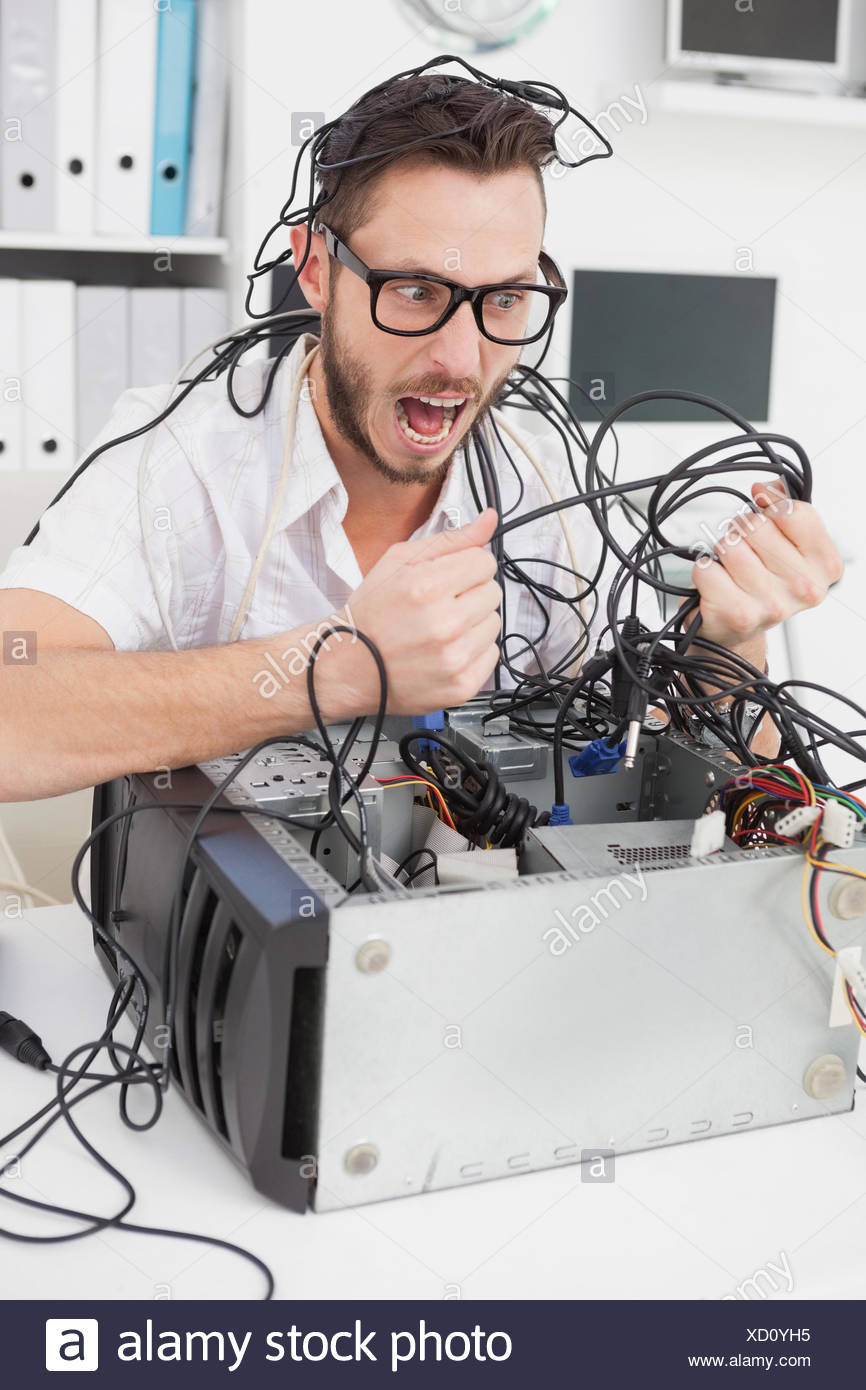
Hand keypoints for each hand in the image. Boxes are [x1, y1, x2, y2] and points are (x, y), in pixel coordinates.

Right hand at [318, 509, 501, 716]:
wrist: (347, 668)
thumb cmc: (370, 615)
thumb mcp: (399, 563)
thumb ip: (450, 540)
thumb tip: (489, 519)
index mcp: (427, 587)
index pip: (484, 562)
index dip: (465, 568)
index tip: (447, 579)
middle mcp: (444, 624)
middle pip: (492, 592)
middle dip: (469, 594)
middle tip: (438, 607)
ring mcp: (454, 659)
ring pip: (494, 624)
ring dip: (472, 624)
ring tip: (439, 631)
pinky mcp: (461, 687)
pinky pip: (491, 655)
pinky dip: (473, 652)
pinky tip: (444, 651)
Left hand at [689, 480, 843, 650]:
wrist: (735, 631)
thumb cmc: (761, 586)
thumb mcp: (787, 546)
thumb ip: (785, 510)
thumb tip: (771, 486)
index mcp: (825, 566)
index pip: (794, 512)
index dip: (770, 503)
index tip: (761, 506)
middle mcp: (805, 588)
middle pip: (758, 526)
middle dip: (743, 531)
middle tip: (746, 551)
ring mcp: (772, 604)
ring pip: (730, 546)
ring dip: (722, 552)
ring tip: (731, 570)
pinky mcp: (738, 614)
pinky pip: (706, 568)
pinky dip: (704, 571)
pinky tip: (718, 585)